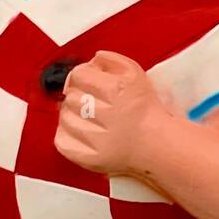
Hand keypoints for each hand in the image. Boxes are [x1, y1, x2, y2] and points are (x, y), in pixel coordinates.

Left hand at [54, 51, 167, 175]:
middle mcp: (107, 114)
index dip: (81, 76)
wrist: (156, 143)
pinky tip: (81, 133)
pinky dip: (66, 135)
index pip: (78, 75)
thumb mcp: (134, 73)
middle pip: (70, 96)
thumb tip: (91, 60)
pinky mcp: (90, 158)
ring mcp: (97, 139)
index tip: (87, 82)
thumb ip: (110, 60)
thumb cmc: (144, 109)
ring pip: (64, 117)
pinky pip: (61, 142)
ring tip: (89, 118)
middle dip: (79, 96)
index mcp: (116, 90)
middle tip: (92, 102)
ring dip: (72, 115)